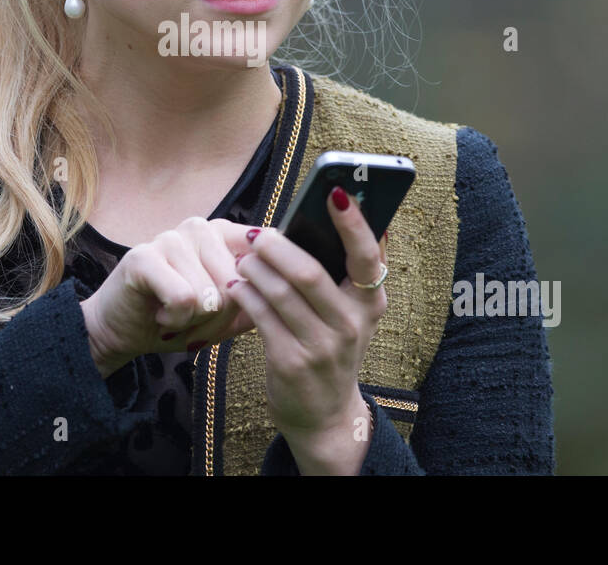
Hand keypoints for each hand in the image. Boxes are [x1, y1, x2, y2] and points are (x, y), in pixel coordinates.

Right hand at [80, 217, 261, 375]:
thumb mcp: (228, 313)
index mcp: (225, 234)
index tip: (238, 308)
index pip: (265, 254)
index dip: (258, 293)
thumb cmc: (178, 318)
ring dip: (195, 321)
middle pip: (238, 286)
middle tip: (194, 317)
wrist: (122, 330)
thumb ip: (259, 299)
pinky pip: (185, 299)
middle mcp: (201, 227)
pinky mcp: (144, 255)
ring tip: (176, 315)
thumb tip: (295, 291)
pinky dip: (175, 320)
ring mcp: (171, 237)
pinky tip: (160, 313)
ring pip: (212, 295)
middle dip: (219, 318)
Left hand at [226, 186, 388, 447]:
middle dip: (278, 247)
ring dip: (255, 269)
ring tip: (243, 258)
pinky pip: (261, 317)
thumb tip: (334, 209)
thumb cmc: (333, 347)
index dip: (353, 222)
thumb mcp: (352, 313)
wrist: (325, 415)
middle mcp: (351, 324)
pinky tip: (236, 284)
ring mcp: (321, 347)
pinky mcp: (291, 363)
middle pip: (310, 272)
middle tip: (258, 235)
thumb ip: (345, 270)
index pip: (367, 256)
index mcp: (371, 303)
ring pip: (280, 293)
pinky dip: (245, 294)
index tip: (334, 192)